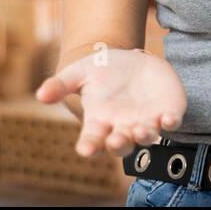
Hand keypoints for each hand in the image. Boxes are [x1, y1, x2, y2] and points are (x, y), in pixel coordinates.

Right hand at [35, 48, 187, 157]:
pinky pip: (171, 122)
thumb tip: (40, 95)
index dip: (89, 146)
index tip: (86, 150)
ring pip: (146, 137)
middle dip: (119, 144)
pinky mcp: (167, 111)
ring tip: (140, 130)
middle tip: (115, 140)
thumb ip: (60, 84)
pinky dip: (170, 122)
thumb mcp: (79, 72)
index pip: (92, 140)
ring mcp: (146, 121)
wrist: (131, 59)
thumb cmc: (101, 70)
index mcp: (99, 121)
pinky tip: (169, 119)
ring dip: (144, 136)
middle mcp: (122, 126)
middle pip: (121, 144)